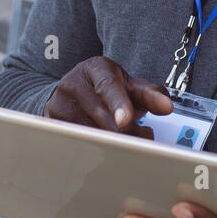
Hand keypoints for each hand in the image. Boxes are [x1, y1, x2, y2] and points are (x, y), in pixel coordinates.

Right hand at [44, 56, 172, 138]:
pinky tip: (102, 147)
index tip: (127, 120)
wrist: (71, 93)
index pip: (108, 85)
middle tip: (143, 140)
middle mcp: (73, 83)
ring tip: (126, 142)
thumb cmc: (107, 90)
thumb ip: (150, 94)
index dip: (118, 103)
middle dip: (125, 132)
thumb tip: (166, 106)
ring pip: (89, 133)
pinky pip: (76, 142)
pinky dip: (93, 149)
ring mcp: (58, 104)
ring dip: (112, 143)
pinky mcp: (50, 124)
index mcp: (96, 68)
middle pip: (101, 115)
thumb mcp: (128, 86)